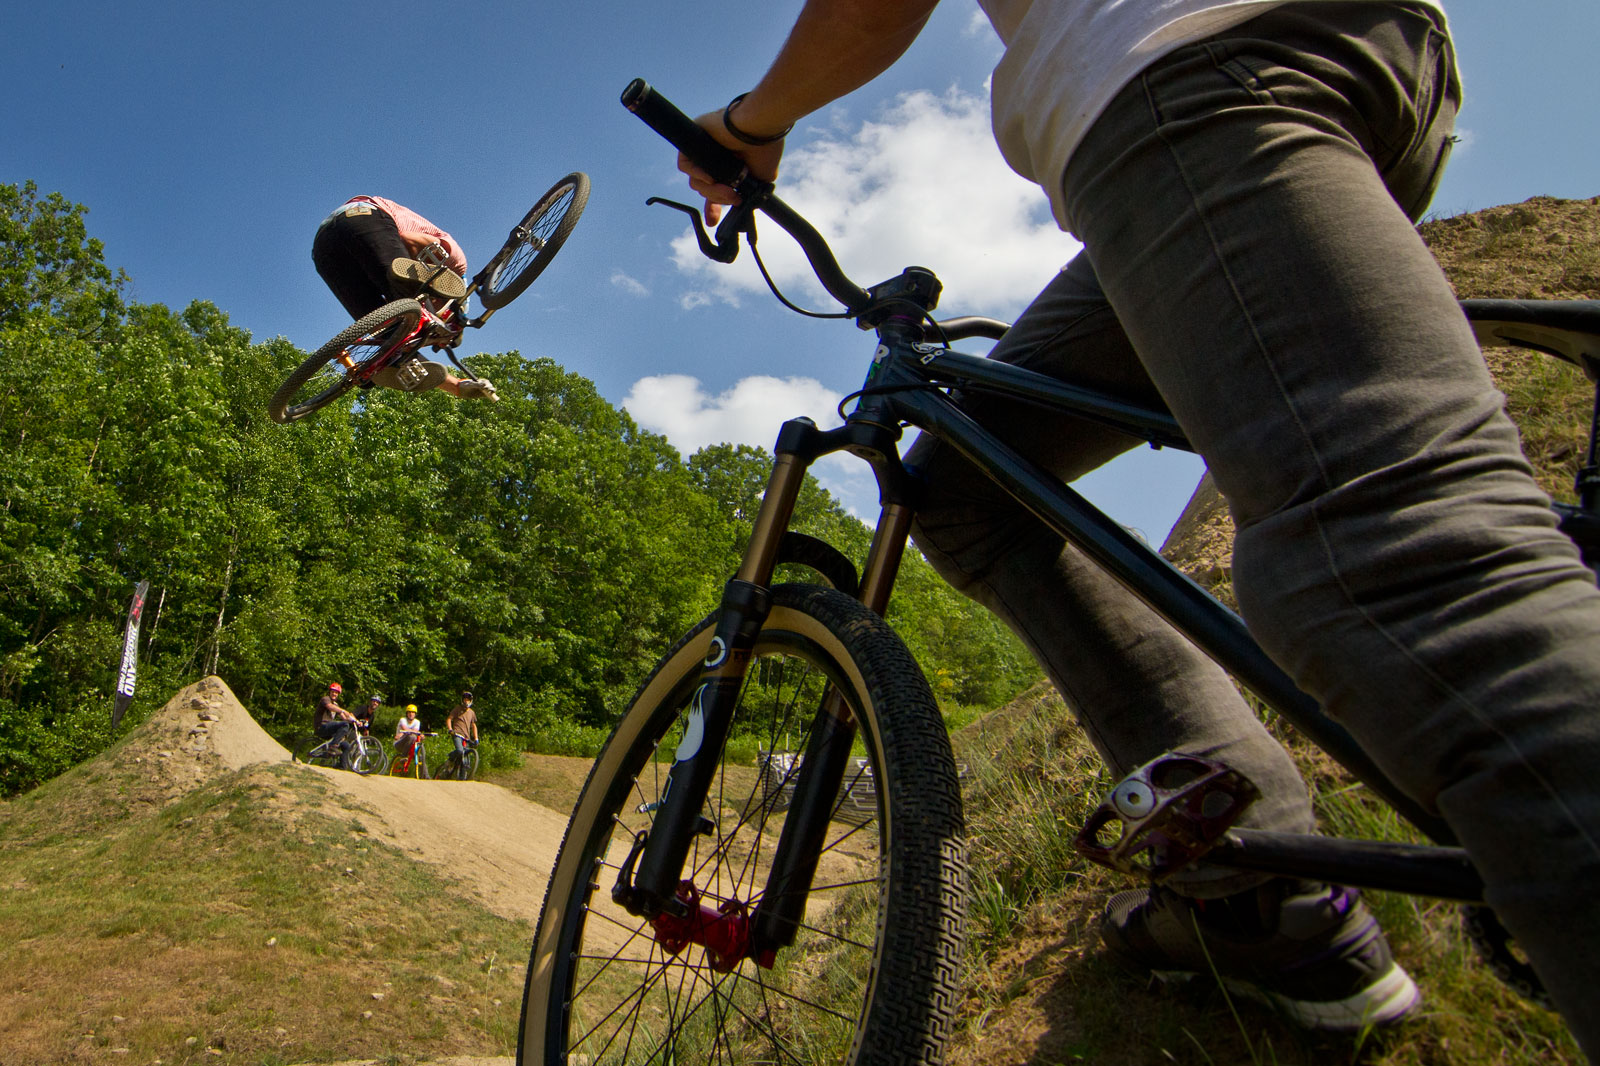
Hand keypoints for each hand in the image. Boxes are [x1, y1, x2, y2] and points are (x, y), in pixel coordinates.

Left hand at [680, 109, 784, 224]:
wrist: (758, 127)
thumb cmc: (765, 147)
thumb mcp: (762, 178)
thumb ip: (750, 192)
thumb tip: (743, 202)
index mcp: (731, 167)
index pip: (716, 190)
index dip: (713, 207)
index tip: (713, 221)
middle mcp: (717, 159)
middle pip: (705, 189)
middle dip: (717, 199)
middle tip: (733, 197)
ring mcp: (704, 149)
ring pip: (696, 181)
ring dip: (710, 190)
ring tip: (726, 187)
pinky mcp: (693, 138)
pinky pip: (685, 164)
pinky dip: (696, 173)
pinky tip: (710, 175)